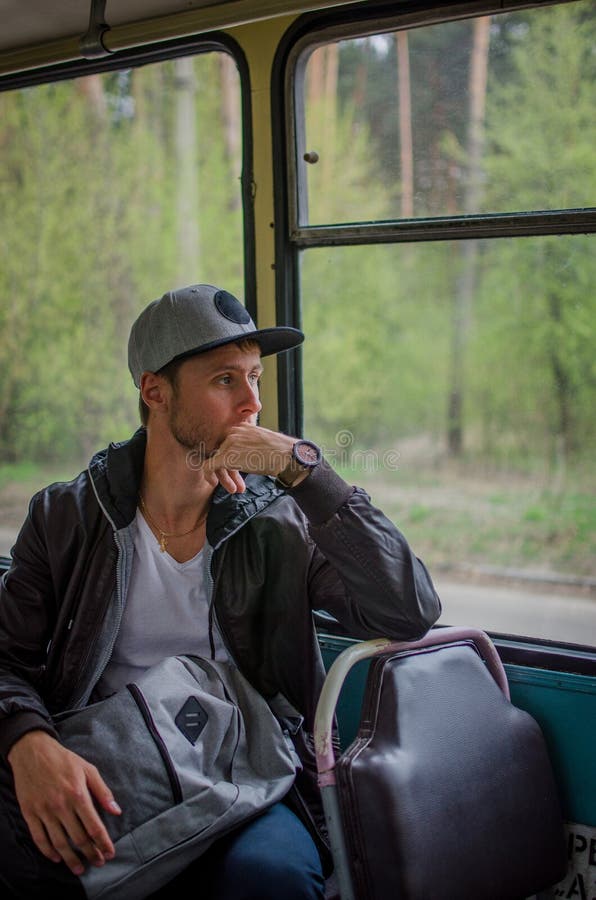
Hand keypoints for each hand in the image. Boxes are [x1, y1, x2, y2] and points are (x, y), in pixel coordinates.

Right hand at [8, 730, 120, 874]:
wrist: (33, 751)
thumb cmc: (64, 760)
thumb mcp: (88, 769)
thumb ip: (103, 791)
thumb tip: (117, 811)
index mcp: (78, 794)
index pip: (94, 826)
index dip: (103, 843)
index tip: (110, 853)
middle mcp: (62, 805)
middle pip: (78, 838)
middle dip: (90, 854)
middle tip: (98, 862)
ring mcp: (44, 811)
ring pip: (59, 843)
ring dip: (71, 859)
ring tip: (80, 868)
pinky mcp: (30, 813)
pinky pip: (39, 838)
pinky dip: (48, 852)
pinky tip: (57, 858)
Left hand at [202, 423, 294, 492]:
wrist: (286, 457)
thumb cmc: (281, 453)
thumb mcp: (265, 441)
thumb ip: (252, 443)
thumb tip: (248, 455)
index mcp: (242, 426)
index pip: (230, 442)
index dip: (233, 458)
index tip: (238, 469)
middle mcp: (233, 432)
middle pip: (222, 451)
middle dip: (229, 468)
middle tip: (236, 482)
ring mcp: (228, 443)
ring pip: (217, 460)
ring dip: (223, 475)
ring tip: (232, 487)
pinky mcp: (225, 457)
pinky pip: (208, 466)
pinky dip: (208, 475)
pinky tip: (213, 483)